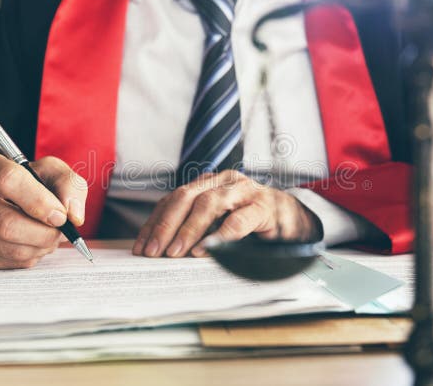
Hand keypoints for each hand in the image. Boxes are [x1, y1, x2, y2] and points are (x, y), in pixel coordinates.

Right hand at [0, 150, 86, 268]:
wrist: (1, 199)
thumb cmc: (28, 182)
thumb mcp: (50, 171)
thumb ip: (68, 184)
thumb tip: (73, 215)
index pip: (8, 181)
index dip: (39, 201)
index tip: (60, 215)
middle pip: (6, 223)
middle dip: (44, 233)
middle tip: (60, 231)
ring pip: (8, 248)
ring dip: (40, 247)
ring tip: (50, 236)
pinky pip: (7, 262)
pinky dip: (30, 256)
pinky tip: (34, 243)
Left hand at [133, 170, 320, 257]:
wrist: (292, 220)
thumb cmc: (248, 223)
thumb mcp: (216, 222)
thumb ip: (193, 228)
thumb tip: (159, 251)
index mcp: (208, 183)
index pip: (173, 199)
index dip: (155, 223)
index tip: (141, 247)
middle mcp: (223, 181)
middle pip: (186, 197)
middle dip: (166, 225)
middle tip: (153, 251)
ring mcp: (244, 191)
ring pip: (210, 203)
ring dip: (190, 229)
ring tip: (177, 252)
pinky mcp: (263, 207)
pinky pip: (240, 219)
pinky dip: (221, 235)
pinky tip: (208, 250)